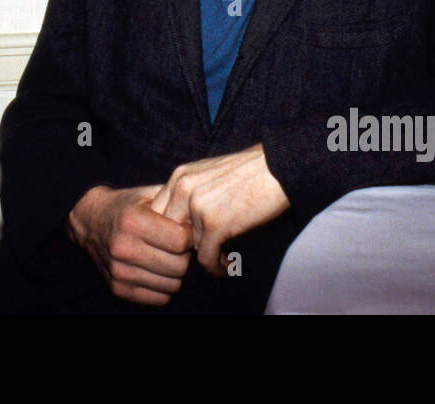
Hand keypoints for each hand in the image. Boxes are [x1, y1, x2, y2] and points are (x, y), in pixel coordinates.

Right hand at [65, 184, 193, 305]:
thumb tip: (205, 222)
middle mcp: (122, 247)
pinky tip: (158, 270)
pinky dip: (164, 286)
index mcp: (131, 221)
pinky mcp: (118, 289)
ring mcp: (119, 271)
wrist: (90, 221)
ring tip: (167, 257)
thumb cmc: (127, 206)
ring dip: (176, 273)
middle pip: (179, 266)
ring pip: (172, 285)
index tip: (184, 230)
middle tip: (177, 246)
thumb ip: (177, 204)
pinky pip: (160, 298)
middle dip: (184, 255)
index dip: (189, 236)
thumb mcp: (149, 195)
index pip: (180, 241)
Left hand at [149, 144, 289, 275]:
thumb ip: (189, 194)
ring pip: (188, 248)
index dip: (167, 232)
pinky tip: (226, 265)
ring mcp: (197, 207)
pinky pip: (205, 259)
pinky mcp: (216, 225)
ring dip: (204, 257)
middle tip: (198, 254)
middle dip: (180, 247)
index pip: (155, 214)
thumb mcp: (208, 174)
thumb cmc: (248, 171)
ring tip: (219, 259)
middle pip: (166, 233)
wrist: (279, 167)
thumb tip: (179, 223)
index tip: (183, 242)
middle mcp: (182, 190)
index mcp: (179, 177)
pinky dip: (215, 267)